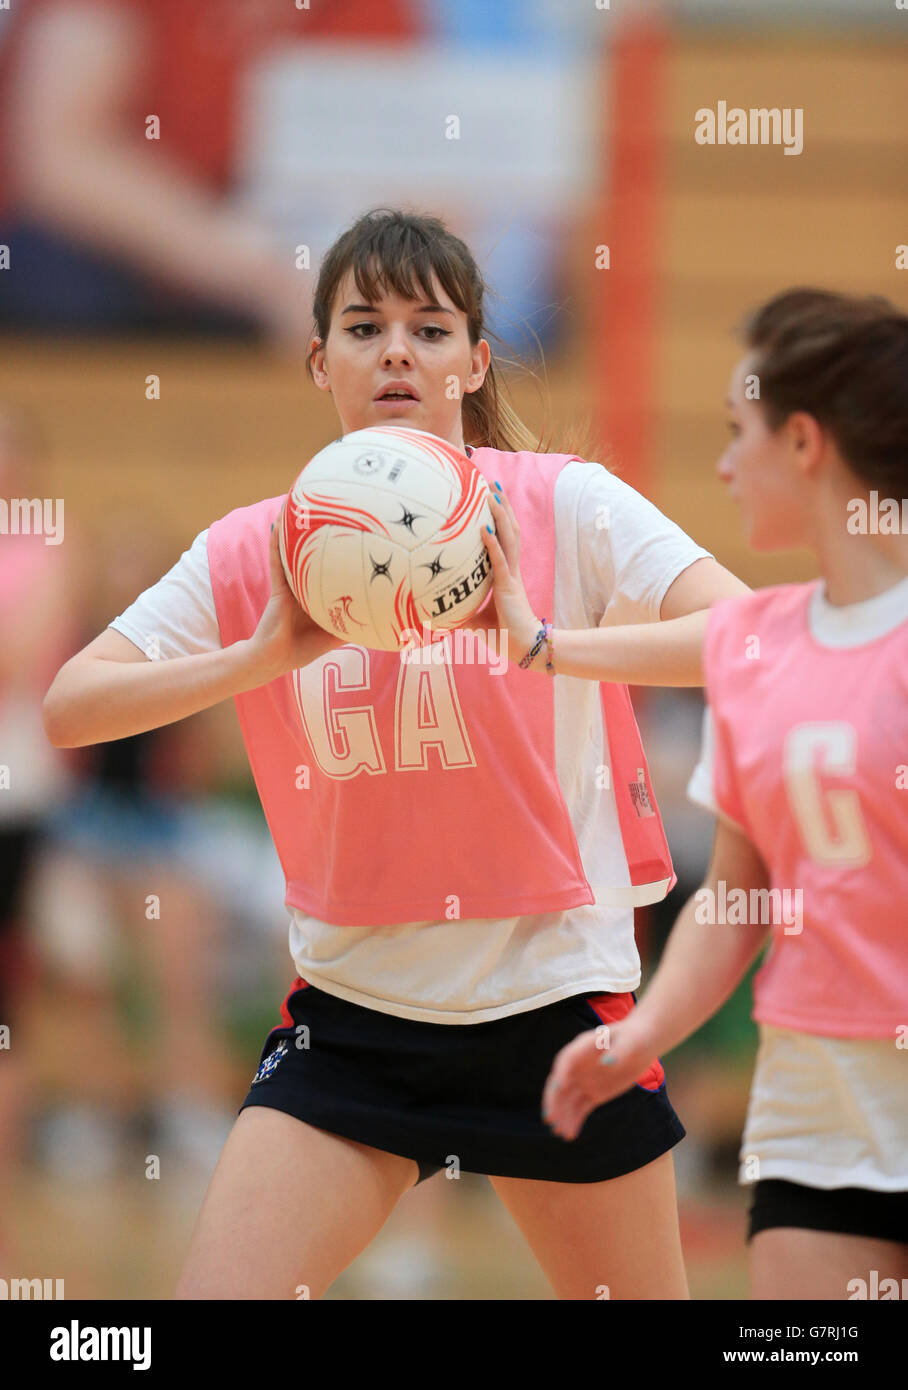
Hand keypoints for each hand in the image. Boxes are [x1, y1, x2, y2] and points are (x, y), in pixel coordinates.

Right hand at [246, 502, 345, 680]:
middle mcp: (304, 584)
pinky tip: (279, 523)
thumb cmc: (303, 648)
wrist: (274, 657)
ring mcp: (290, 583)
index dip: (343, 552)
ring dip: (296, 529)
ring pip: (294, 551)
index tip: (357, 533)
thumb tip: (383, 622)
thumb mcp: (335, 636)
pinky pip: (277, 561)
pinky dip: (277, 543)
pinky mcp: (278, 586)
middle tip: (336, 509)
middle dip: (321, 532)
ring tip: (302, 504)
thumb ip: (355, 627)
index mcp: (317, 595)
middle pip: (315, 553)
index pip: (332, 569)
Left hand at [461, 484, 543, 668]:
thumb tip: (435, 618)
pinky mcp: (508, 586)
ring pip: (508, 538)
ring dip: (500, 515)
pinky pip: (500, 561)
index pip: (505, 539)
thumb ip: (459, 615)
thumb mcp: (476, 621)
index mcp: (506, 574)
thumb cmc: (504, 635)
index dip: (500, 518)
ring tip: (491, 494)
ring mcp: (511, 576)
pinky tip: (483, 528)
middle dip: (502, 506)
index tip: (492, 498)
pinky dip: (492, 543)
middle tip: (492, 484)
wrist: (523, 647)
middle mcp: (511, 569)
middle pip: (510, 530)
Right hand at [541, 1012, 659, 1140]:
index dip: (561, 1073)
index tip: (559, 1088)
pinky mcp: (594, 1093)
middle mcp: (578, 1065)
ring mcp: (584, 1080)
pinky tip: (570, 1134)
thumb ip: (619, 1052)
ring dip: (562, 1116)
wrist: (642, 1043)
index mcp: (583, 1047)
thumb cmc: (635, 1038)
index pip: (566, 1060)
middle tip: (551, 1119)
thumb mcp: (630, 1043)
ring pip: (568, 1100)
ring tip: (561, 1133)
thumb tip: (607, 1062)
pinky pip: (580, 1109)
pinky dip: (574, 1120)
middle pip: (560, 1084)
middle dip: (554, 1101)